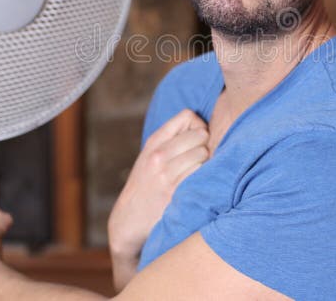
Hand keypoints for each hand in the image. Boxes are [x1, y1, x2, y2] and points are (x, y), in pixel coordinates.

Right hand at [108, 109, 208, 259]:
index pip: (186, 116)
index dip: (198, 125)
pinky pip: (201, 173)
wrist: (129, 219)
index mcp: (154, 142)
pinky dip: (204, 176)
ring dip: (206, 162)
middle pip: (200, 134)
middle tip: (201, 157)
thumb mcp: (149, 156)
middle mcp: (158, 155)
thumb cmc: (146, 184)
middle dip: (205, 144)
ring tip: (198, 172)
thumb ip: (170, 140)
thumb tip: (202, 126)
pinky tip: (198, 183)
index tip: (198, 139)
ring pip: (203, 153)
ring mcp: (166, 174)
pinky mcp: (175, 192)